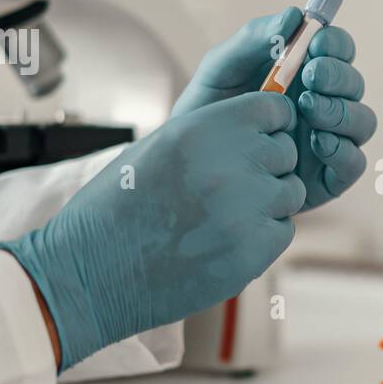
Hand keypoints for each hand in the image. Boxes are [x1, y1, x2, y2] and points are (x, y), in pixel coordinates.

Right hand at [0, 93, 303, 369]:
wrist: (92, 273)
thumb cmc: (119, 205)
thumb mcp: (160, 145)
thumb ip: (214, 131)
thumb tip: (264, 124)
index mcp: (202, 128)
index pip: (274, 109)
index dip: (268, 125)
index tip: (255, 140)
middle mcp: (229, 164)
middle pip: (285, 152)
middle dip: (267, 166)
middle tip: (231, 187)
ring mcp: (244, 210)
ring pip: (290, 193)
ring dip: (267, 203)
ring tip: (223, 216)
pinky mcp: (252, 252)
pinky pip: (283, 231)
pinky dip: (262, 237)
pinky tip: (222, 241)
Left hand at [172, 7, 375, 209]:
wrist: (190, 169)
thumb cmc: (206, 114)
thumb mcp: (221, 70)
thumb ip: (253, 38)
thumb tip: (294, 15)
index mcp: (303, 73)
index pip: (337, 50)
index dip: (335, 43)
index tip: (315, 43)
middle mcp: (323, 104)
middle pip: (354, 83)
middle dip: (337, 75)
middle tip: (309, 75)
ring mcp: (328, 141)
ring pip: (362, 121)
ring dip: (341, 110)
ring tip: (307, 109)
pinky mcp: (327, 179)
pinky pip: (353, 162)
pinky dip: (342, 150)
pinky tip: (316, 143)